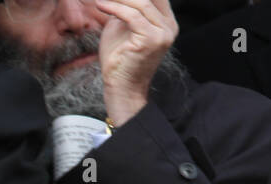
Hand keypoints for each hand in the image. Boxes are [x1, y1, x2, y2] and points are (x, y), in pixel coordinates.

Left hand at [97, 0, 177, 127]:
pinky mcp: (151, 39)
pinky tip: (101, 4)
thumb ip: (124, 9)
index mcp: (165, 22)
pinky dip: (115, 7)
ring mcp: (163, 32)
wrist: (121, 87)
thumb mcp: (121, 27)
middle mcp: (169, 26)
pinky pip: (132, 16)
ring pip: (142, 3)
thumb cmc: (119, 60)